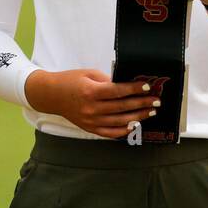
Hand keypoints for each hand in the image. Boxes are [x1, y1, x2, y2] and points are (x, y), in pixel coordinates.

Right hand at [24, 69, 163, 138]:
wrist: (51, 95)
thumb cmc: (71, 80)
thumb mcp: (89, 74)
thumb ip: (108, 80)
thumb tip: (128, 85)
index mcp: (90, 91)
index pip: (118, 91)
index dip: (134, 89)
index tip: (148, 87)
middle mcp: (91, 108)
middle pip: (122, 107)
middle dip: (141, 103)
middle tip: (156, 101)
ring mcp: (90, 121)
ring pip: (119, 121)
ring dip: (137, 117)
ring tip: (150, 112)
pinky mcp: (89, 128)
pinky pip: (110, 133)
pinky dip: (123, 130)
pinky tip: (134, 125)